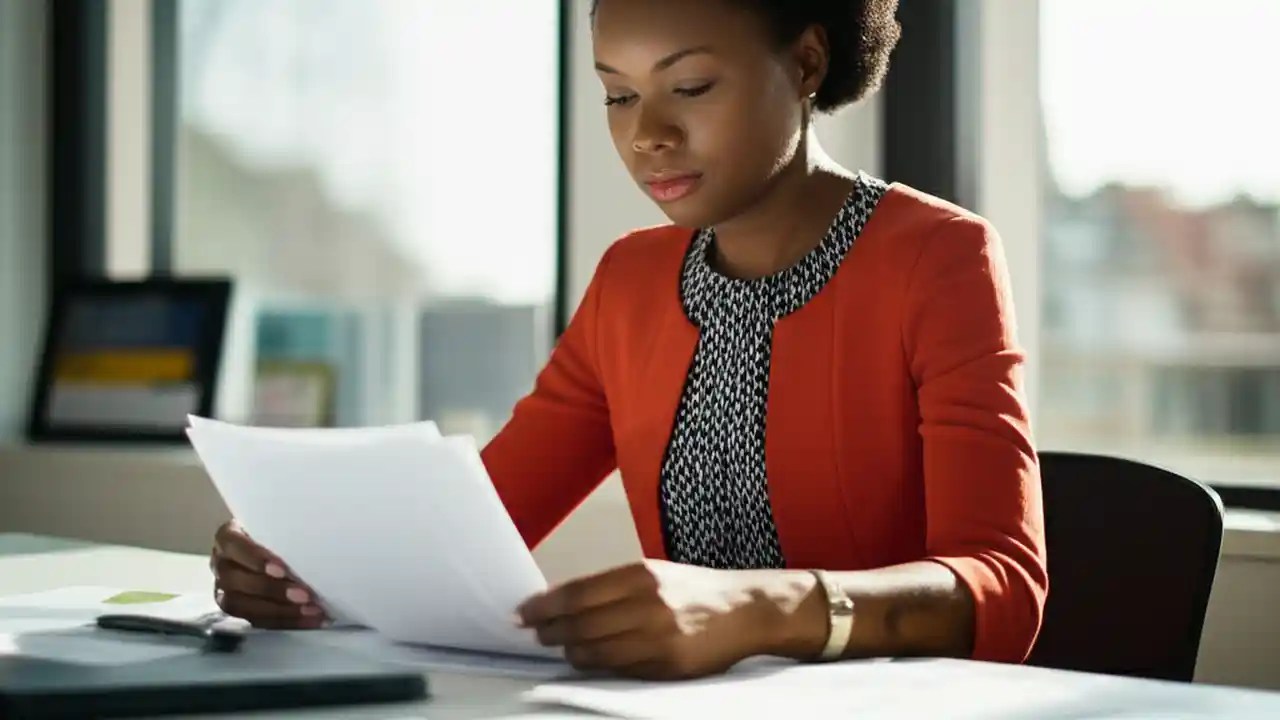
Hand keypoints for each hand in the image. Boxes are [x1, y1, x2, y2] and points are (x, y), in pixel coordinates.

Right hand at [210, 520, 326, 628]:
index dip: (256, 559)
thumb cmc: (279, 530)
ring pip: (241, 606)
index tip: (282, 569)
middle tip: (304, 595)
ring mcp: (224, 589)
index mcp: (227, 537)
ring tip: (310, 610)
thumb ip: (286, 530)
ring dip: (279, 611)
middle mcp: (220, 563)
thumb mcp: (278, 523)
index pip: (234, 546)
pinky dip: (284, 621)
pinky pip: (256, 621)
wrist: (274, 544)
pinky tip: (309, 619)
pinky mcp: (238, 609)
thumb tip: (320, 536)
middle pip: (236, 581)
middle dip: (272, 590)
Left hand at [517, 560, 775, 679]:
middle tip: (535, 633)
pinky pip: (620, 670)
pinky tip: (590, 661)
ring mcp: (658, 637)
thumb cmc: (695, 591)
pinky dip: (599, 666)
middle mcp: (647, 604)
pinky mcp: (668, 665)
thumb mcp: (654, 575)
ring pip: (595, 652)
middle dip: (551, 632)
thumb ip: (612, 588)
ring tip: (561, 648)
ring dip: (571, 652)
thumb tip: (564, 602)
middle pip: (581, 625)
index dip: (544, 606)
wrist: (745, 610)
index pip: (578, 593)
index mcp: (641, 575)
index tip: (523, 612)